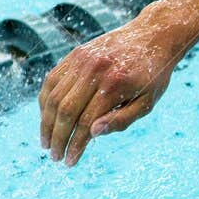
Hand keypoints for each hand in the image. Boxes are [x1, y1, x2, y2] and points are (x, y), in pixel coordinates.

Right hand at [38, 14, 184, 166]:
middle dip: (57, 138)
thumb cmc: (153, 75)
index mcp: (115, 85)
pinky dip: (46, 102)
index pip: (86, 122)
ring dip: (46, 123)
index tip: (70, 161)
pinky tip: (47, 118)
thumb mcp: (147, 102)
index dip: (75, 145)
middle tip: (55, 157)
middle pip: (65, 111)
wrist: (152, 36)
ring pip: (53, 96)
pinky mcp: (74, 55)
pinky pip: (52, 81)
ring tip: (47, 142)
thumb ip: (122, 120)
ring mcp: (81, 60)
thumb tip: (92, 134)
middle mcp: (94, 71)